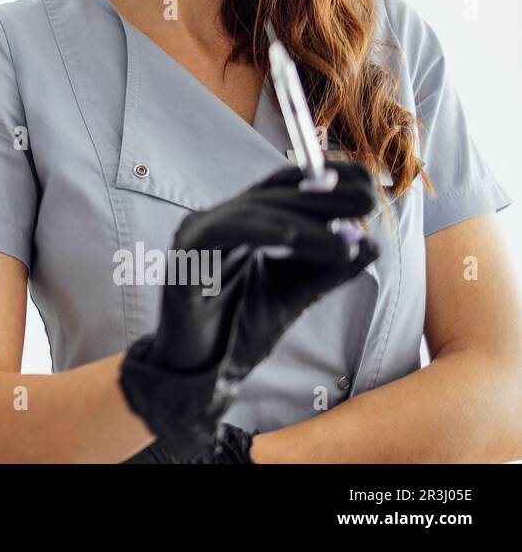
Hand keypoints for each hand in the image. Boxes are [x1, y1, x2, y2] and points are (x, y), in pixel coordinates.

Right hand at [118, 162, 378, 458]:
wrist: (198, 373)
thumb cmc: (237, 331)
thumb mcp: (293, 295)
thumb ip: (326, 270)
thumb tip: (369, 244)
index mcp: (242, 224)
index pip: (283, 187)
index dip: (324, 178)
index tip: (366, 181)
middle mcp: (219, 221)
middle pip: (272, 193)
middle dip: (323, 197)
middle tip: (366, 203)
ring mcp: (198, 236)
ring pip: (253, 211)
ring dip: (304, 224)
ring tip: (344, 242)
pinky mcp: (183, 257)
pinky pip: (220, 232)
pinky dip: (258, 230)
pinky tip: (291, 237)